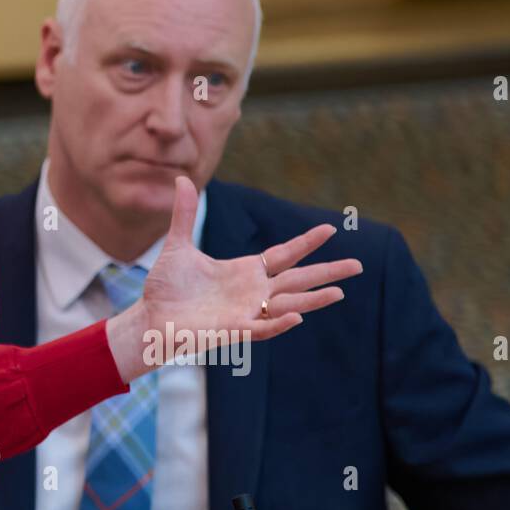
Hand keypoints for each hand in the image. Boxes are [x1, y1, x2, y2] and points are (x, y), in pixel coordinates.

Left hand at [106, 175, 362, 381]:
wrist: (150, 317)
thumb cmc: (166, 287)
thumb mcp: (178, 246)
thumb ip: (184, 215)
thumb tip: (181, 178)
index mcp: (245, 272)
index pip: (283, 255)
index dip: (306, 243)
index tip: (331, 228)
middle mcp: (252, 292)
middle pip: (298, 280)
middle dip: (327, 272)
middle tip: (359, 265)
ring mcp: (245, 312)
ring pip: (288, 306)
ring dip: (312, 300)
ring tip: (339, 292)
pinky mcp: (233, 331)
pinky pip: (262, 329)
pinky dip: (279, 323)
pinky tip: (298, 318)